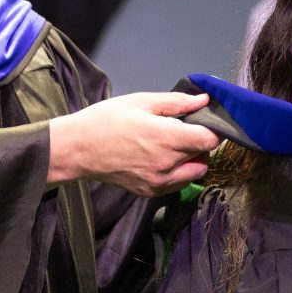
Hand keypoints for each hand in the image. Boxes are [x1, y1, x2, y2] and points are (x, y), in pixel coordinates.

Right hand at [47, 91, 216, 193]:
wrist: (78, 149)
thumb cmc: (106, 120)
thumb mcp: (142, 102)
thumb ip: (177, 103)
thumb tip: (203, 100)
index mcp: (166, 139)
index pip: (210, 140)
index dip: (214, 129)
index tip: (207, 122)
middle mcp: (167, 165)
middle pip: (205, 155)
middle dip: (202, 141)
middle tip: (185, 129)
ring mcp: (159, 182)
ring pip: (196, 172)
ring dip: (194, 159)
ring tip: (176, 145)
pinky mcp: (150, 191)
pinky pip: (179, 183)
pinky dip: (180, 172)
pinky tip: (164, 159)